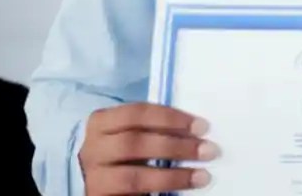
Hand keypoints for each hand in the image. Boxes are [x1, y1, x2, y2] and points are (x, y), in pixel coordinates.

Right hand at [79, 103, 217, 194]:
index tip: (202, 126)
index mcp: (100, 122)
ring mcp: (95, 177)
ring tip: (202, 176)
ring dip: (172, 176)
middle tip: (209, 150)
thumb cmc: (118, 150)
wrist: (92, 178)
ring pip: (133, 177)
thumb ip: (152, 129)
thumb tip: (195, 131)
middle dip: (175, 147)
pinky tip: (181, 191)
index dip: (171, 118)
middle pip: (135, 143)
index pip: (136, 113)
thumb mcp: (129, 133)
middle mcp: (93, 149)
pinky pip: (131, 195)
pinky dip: (159, 192)